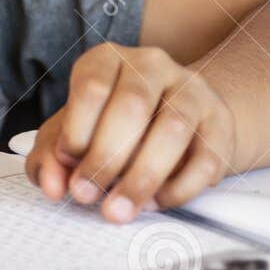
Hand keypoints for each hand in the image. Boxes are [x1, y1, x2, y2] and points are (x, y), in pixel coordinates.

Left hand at [26, 43, 235, 223]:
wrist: (177, 119)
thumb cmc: (113, 127)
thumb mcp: (73, 134)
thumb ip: (50, 157)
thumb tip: (52, 184)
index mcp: (109, 59)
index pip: (93, 86)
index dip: (77, 132)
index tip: (68, 167)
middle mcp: (152, 65)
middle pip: (132, 106)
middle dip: (105, 159)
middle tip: (86, 196)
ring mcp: (191, 90)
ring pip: (172, 130)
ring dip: (141, 178)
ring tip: (118, 210)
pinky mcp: (219, 123)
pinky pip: (205, 158)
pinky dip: (177, 188)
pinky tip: (155, 202)